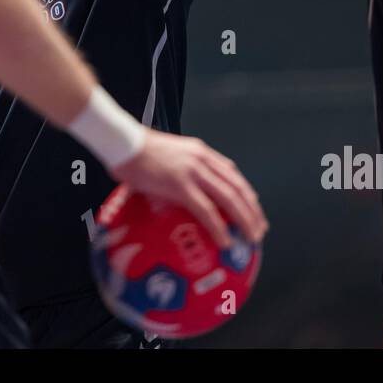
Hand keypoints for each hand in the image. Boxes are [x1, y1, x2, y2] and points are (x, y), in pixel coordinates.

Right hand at [111, 129, 266, 247]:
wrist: (122, 142)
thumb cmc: (136, 150)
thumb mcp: (167, 153)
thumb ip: (180, 167)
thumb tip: (179, 188)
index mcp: (200, 152)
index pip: (232, 173)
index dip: (246, 191)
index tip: (253, 206)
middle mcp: (202, 160)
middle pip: (237, 187)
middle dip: (253, 210)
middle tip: (260, 228)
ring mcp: (193, 172)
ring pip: (229, 198)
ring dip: (245, 220)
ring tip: (251, 237)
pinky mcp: (181, 186)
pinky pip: (206, 210)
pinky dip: (219, 227)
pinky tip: (225, 240)